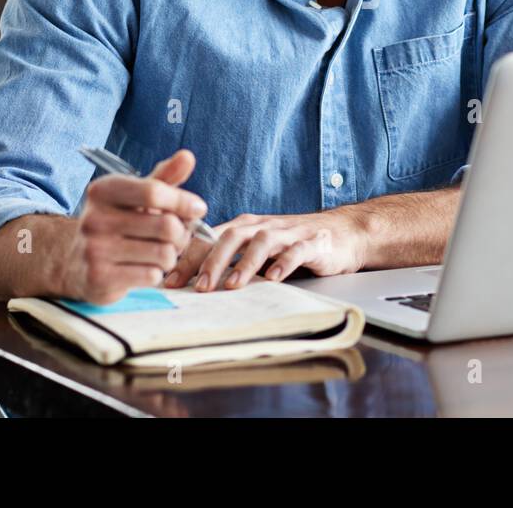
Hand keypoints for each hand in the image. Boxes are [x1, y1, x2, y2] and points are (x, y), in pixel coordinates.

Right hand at [57, 149, 206, 303]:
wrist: (78, 265)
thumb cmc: (119, 224)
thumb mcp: (137, 197)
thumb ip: (164, 178)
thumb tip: (187, 156)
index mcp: (103, 190)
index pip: (153, 191)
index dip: (184, 201)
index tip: (198, 209)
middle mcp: (94, 218)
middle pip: (166, 226)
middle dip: (182, 233)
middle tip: (178, 236)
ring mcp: (94, 250)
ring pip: (164, 254)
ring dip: (171, 256)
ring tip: (160, 253)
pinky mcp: (99, 279)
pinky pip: (152, 276)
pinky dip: (157, 274)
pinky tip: (143, 268)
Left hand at [164, 209, 367, 291]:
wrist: (342, 233)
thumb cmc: (293, 243)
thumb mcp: (257, 247)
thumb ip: (231, 258)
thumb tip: (191, 281)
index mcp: (245, 226)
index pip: (209, 237)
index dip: (188, 257)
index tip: (170, 280)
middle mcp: (263, 225)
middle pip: (231, 236)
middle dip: (212, 261)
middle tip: (198, 287)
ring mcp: (288, 232)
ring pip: (261, 241)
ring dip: (245, 264)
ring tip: (232, 285)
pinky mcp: (313, 242)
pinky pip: (296, 251)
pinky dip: (284, 264)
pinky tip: (274, 278)